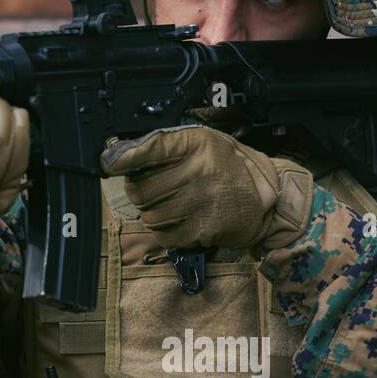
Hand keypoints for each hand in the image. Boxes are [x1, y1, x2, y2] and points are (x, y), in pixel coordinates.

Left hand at [99, 125, 313, 249]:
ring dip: (152, 213)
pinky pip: (164, 235)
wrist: (266, 199)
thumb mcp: (202, 142)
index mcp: (197, 144)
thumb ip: (164, 146)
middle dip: (140, 192)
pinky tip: (180, 220)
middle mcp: (199, 171)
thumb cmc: (228, 167)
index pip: (151, 148)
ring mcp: (201, 202)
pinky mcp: (204, 229)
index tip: (110, 163)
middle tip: (153, 189)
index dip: (125, 158)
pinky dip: (166, 231)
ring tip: (170, 205)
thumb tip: (121, 156)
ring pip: (150, 215)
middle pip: (141, 189)